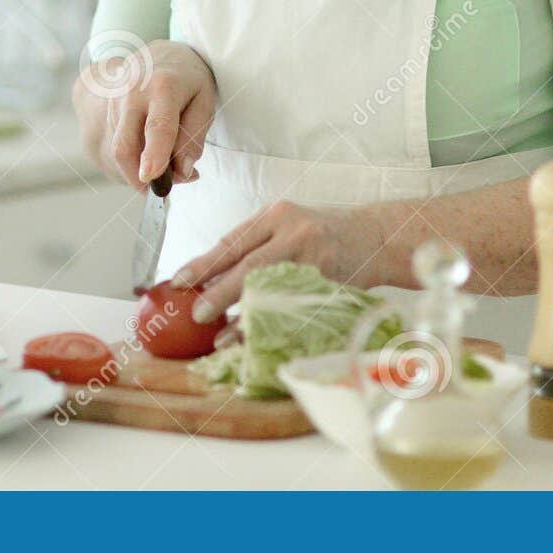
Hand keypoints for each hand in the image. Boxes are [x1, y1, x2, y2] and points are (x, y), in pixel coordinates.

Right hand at [72, 39, 216, 189]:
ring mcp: (113, 103)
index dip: (155, 154)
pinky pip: (112, 147)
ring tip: (163, 161)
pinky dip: (131, 159)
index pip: (158, 126)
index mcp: (163, 86)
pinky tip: (147, 149)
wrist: (157, 53)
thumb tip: (183, 171)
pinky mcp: (103, 113)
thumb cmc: (186, 79)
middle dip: (138, 177)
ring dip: (138, 168)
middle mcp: (131, 93)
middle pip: (125, 145)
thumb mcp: (204, 99)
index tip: (151, 177)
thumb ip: (195, 136)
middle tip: (159, 190)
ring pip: (118, 151)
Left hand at [172, 201, 391, 322]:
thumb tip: (211, 278)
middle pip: (248, 264)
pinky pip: (292, 305)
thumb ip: (256, 245)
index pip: (233, 241)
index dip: (204, 263)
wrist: (374, 236)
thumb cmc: (323, 233)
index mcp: (277, 215)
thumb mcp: (288, 225)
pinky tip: (253, 337)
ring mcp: (313, 257)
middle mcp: (293, 231)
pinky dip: (270, 322)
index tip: (178, 280)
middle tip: (196, 310)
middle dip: (218, 290)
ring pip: (269, 286)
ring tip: (217, 334)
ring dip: (240, 313)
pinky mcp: (328, 280)